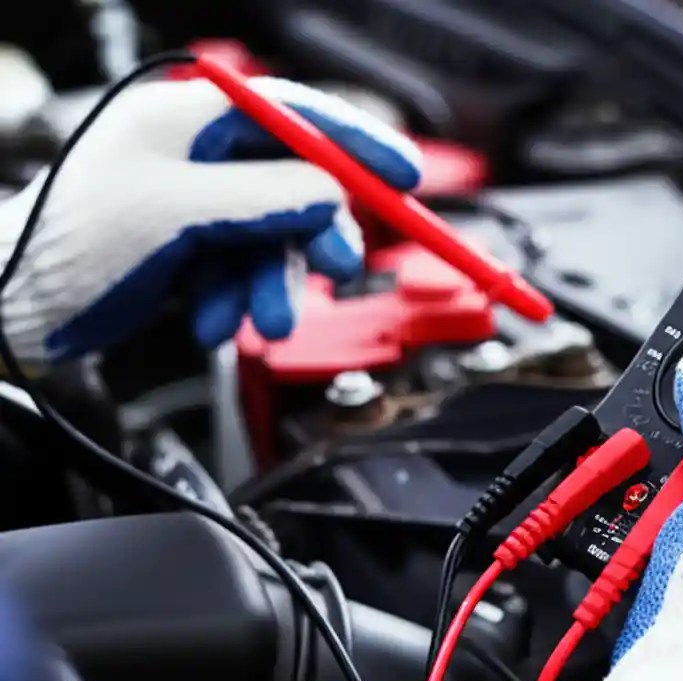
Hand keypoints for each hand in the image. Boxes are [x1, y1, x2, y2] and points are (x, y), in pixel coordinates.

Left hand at [0, 76, 422, 361]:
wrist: (13, 312)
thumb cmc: (67, 245)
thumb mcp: (176, 214)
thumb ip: (263, 199)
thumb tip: (330, 194)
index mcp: (189, 120)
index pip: (295, 114)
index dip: (355, 143)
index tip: (403, 176)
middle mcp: (199, 155)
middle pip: (295, 185)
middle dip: (313, 237)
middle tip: (335, 270)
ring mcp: (197, 203)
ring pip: (275, 240)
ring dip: (273, 286)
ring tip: (258, 324)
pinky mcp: (192, 249)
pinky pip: (246, 270)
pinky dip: (239, 301)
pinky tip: (213, 323)